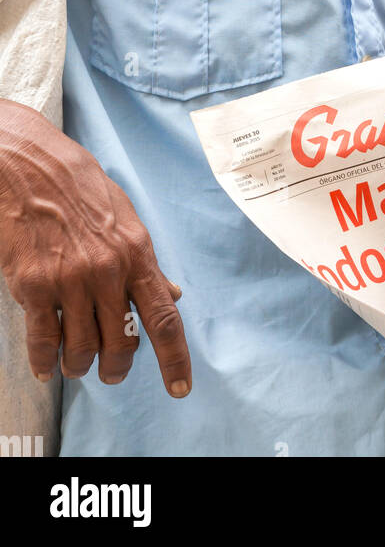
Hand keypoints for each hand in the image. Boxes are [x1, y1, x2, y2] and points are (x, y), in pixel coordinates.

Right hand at [0, 100, 190, 396]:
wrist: (31, 168)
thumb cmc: (81, 190)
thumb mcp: (126, 219)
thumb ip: (146, 263)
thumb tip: (172, 294)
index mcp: (137, 253)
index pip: (163, 318)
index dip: (174, 359)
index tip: (180, 388)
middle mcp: (108, 271)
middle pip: (121, 344)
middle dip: (117, 368)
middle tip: (110, 372)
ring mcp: (70, 280)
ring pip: (82, 349)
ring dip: (80, 365)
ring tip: (76, 363)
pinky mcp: (34, 285)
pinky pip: (44, 341)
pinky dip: (45, 361)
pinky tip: (46, 364)